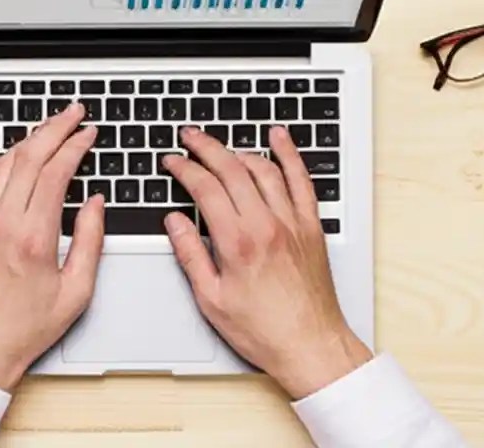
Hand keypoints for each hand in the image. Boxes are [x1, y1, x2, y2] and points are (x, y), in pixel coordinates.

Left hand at [0, 104, 106, 391]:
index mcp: (32, 235)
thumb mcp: (76, 291)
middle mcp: (0, 221)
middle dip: (54, 128)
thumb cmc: (23, 328)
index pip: (55, 170)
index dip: (75, 145)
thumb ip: (90, 239)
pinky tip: (16, 161)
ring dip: (28, 141)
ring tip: (49, 130)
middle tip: (72, 114)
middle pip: (27, 155)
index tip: (88, 133)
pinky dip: (3, 164)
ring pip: (2, 163)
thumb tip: (94, 203)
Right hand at [162, 126, 372, 399]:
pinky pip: (301, 181)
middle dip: (206, 147)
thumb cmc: (263, 329)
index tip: (172, 161)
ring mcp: (292, 223)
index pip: (206, 188)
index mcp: (238, 242)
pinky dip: (289, 155)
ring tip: (220, 144)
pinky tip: (280, 138)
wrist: (310, 345)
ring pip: (264, 169)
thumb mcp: (211, 299)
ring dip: (238, 150)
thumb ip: (191, 254)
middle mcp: (267, 225)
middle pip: (232, 169)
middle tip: (189, 137)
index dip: (185, 168)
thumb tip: (175, 222)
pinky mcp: (311, 227)